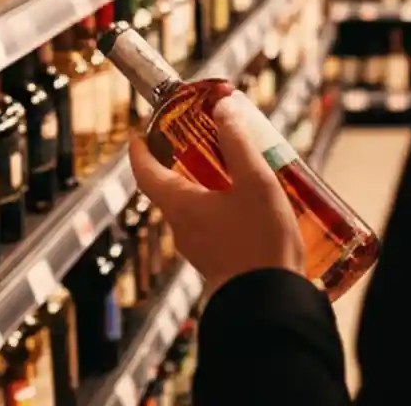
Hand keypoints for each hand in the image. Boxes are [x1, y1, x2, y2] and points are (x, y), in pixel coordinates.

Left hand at [129, 95, 304, 293]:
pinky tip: (252, 207)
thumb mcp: (256, 181)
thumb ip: (238, 142)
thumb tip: (222, 108)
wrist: (271, 302)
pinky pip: (213, 227)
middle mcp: (183, 229)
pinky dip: (223, 209)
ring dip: (207, 187)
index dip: (139, 151)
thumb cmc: (260, 240)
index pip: (145, 174)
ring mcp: (200, 250)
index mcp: (181, 205)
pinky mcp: (219, 263)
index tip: (139, 134)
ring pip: (194, 209)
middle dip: (182, 163)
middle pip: (171, 189)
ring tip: (237, 172)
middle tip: (201, 142)